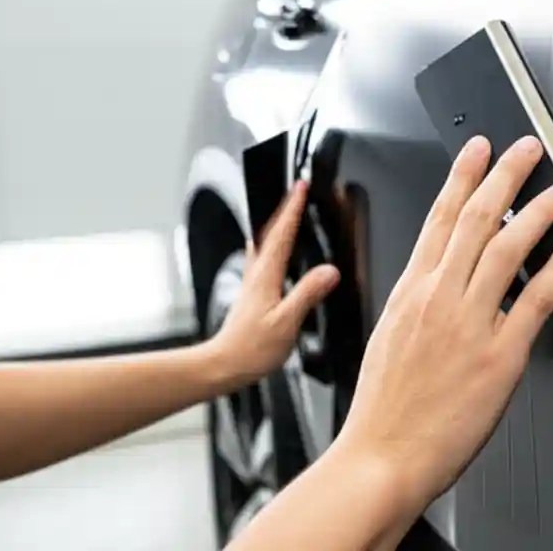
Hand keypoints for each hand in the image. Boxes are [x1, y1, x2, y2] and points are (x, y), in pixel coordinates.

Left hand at [207, 180, 340, 386]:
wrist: (223, 365)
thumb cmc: (251, 349)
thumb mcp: (285, 322)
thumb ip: (307, 294)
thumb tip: (330, 271)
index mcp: (266, 276)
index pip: (282, 233)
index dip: (292, 208)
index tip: (301, 186)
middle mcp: (257, 275)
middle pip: (270, 232)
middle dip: (284, 209)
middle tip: (296, 190)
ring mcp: (253, 283)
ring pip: (265, 244)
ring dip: (277, 225)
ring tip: (288, 213)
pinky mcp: (252, 294)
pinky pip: (264, 259)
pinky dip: (272, 245)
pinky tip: (276, 253)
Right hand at [333, 135, 552, 505]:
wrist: (382, 458)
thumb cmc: (386, 410)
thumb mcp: (390, 339)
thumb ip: (420, 305)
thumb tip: (443, 280)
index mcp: (411, 293)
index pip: (439, 219)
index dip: (462, 177)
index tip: (477, 150)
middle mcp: (440, 300)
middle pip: (476, 220)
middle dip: (504, 175)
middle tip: (525, 147)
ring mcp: (470, 325)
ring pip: (508, 249)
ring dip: (537, 210)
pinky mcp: (500, 356)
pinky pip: (536, 299)